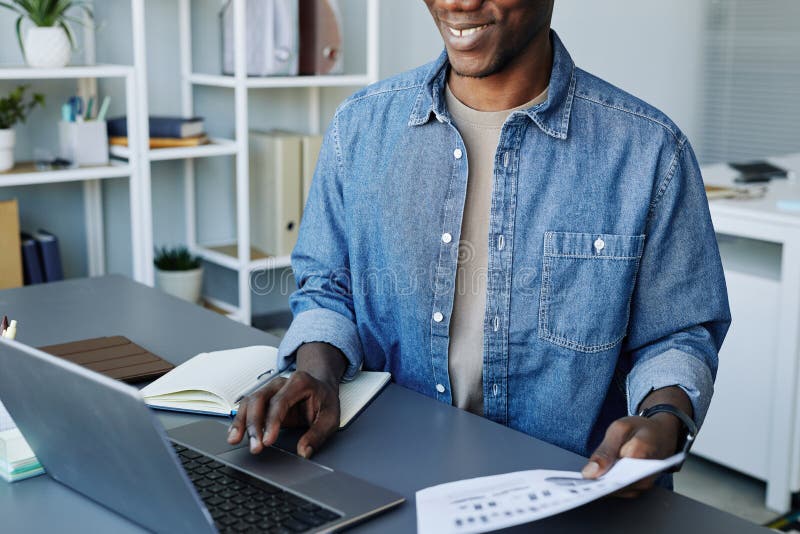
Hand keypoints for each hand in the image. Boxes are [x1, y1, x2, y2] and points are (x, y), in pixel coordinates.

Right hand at [226, 370, 340, 458]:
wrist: (321, 388)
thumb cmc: (325, 401)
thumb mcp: (331, 417)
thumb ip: (318, 434)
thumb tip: (304, 452)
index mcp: (299, 383)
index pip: (280, 402)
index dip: (272, 422)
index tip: (268, 441)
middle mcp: (281, 383)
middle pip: (259, 399)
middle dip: (253, 424)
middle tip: (255, 446)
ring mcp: (269, 389)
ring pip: (249, 401)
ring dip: (241, 422)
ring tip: (235, 440)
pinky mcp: (263, 399)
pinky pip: (247, 407)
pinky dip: (239, 420)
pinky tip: (235, 434)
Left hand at [581, 413, 681, 497]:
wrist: (661, 434)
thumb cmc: (640, 428)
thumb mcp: (619, 429)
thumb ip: (604, 450)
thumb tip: (590, 473)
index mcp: (641, 453)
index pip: (617, 473)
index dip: (599, 478)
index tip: (584, 480)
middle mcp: (647, 474)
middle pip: (617, 486)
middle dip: (598, 484)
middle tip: (581, 481)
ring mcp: (645, 483)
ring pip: (618, 491)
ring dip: (602, 487)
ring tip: (586, 481)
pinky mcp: (640, 487)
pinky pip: (622, 491)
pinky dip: (609, 486)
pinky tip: (597, 479)